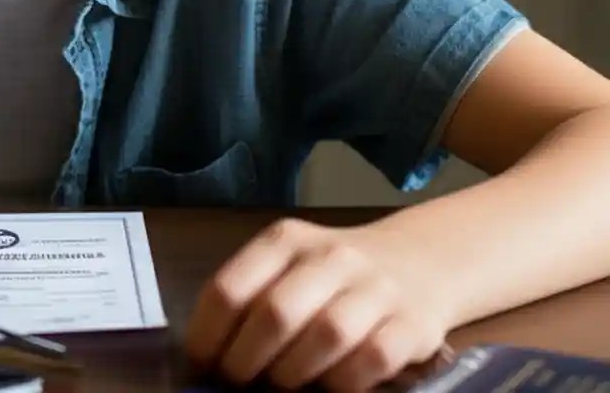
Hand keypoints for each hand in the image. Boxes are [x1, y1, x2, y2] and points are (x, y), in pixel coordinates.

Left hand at [184, 218, 452, 390]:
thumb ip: (250, 298)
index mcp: (286, 240)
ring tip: (280, 384)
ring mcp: (376, 288)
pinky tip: (327, 384)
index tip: (201, 364)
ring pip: (327, 334)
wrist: (418, 260)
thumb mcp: (286, 266)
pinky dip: (342, 381)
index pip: (229, 289)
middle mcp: (331, 257)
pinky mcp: (412, 323)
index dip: (207, 336)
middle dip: (244, 361)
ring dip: (292, 373)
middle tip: (236, 381)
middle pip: (275, 314)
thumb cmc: (332, 275)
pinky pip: (373, 359)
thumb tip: (205, 356)